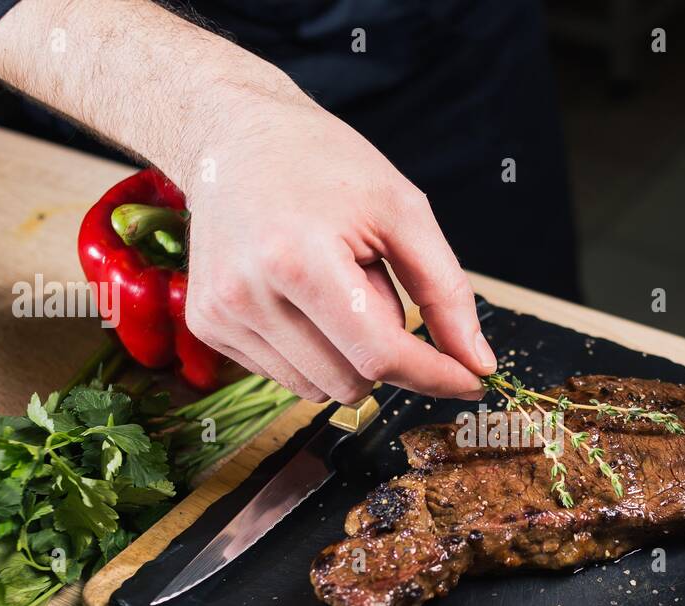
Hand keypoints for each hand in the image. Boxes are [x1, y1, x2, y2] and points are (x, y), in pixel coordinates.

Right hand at [177, 87, 494, 402]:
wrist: (233, 135)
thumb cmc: (323, 163)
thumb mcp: (403, 210)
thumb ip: (446, 292)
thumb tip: (478, 366)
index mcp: (298, 260)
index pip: (380, 355)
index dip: (434, 375)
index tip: (471, 383)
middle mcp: (248, 295)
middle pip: (351, 381)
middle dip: (383, 351)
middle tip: (371, 282)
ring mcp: (220, 315)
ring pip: (317, 389)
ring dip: (346, 352)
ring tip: (332, 284)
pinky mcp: (206, 325)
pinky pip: (284, 376)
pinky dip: (311, 350)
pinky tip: (301, 294)